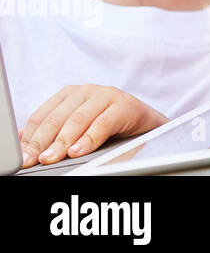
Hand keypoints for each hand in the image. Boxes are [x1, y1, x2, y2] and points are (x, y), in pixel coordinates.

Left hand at [19, 85, 168, 167]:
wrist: (146, 126)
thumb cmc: (108, 128)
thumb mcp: (76, 129)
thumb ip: (52, 133)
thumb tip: (20, 142)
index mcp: (69, 94)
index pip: (42, 116)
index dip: (30, 138)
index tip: (23, 157)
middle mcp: (86, 91)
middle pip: (57, 118)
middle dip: (43, 142)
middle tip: (34, 160)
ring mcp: (106, 95)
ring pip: (78, 119)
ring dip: (63, 142)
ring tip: (53, 158)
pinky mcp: (125, 104)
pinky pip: (103, 123)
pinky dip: (89, 139)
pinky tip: (78, 151)